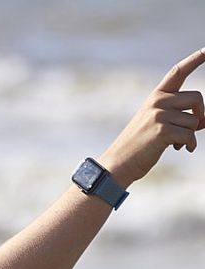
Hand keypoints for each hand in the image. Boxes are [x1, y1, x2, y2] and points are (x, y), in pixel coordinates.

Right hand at [98, 48, 204, 187]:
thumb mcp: (156, 125)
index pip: (178, 72)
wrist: (118, 164)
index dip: (195, 59)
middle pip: (197, 98)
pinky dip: (189, 144)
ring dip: (190, 134)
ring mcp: (159, 116)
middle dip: (200, 114)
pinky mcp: (162, 131)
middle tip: (197, 127)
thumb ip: (178, 117)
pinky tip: (180, 148)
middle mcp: (157, 102)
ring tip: (176, 143)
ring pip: (194, 120)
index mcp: (155, 97)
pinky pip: (189, 135)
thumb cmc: (138, 146)